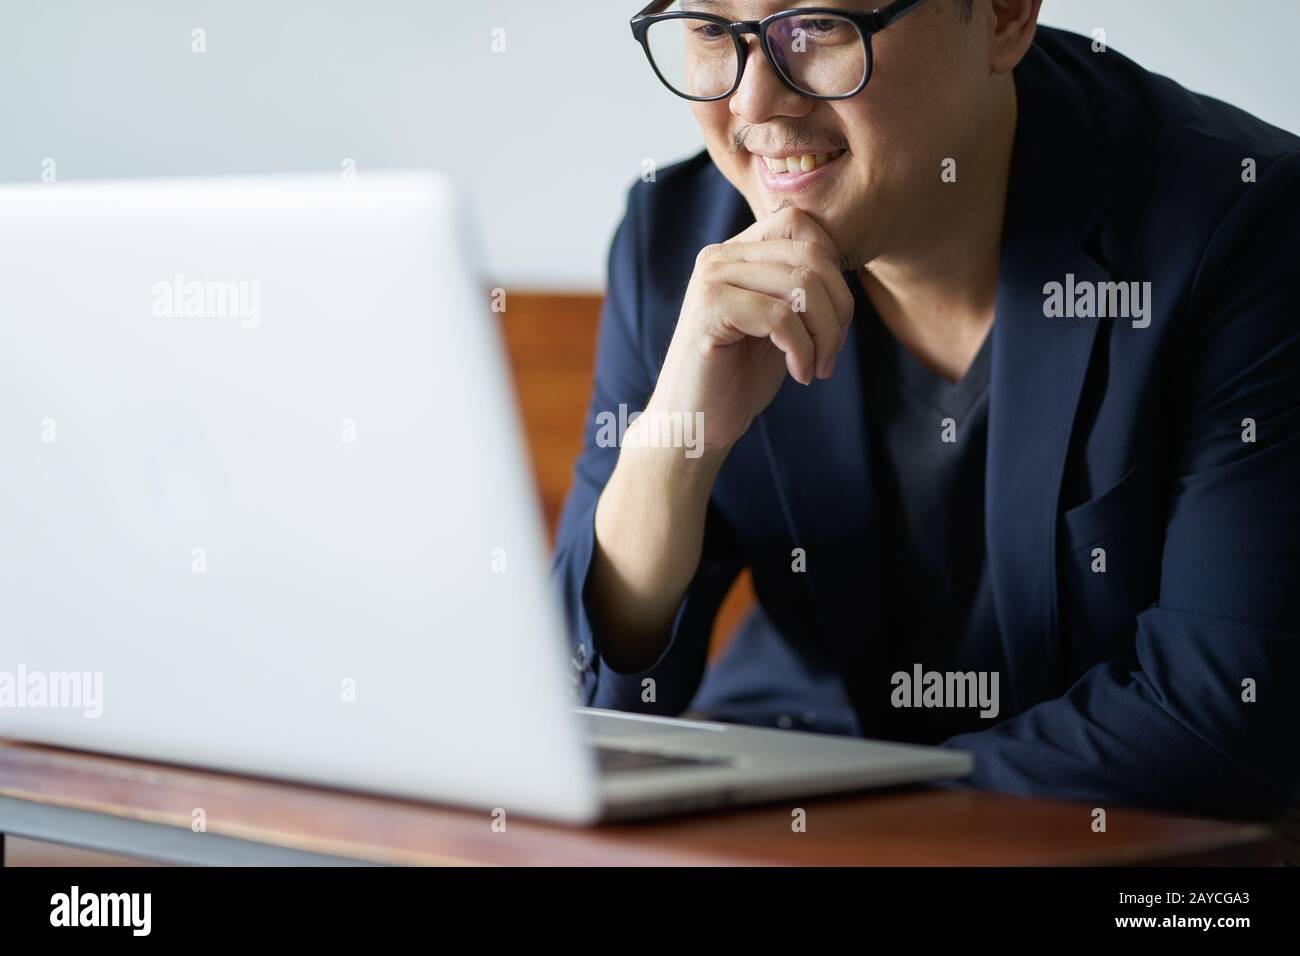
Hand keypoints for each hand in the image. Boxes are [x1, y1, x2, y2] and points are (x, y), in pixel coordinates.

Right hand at [646, 207, 854, 456]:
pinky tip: (799, 375)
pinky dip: (802, 350)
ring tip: (817, 367)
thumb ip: (803, 288)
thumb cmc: (740, 376)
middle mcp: (719, 256)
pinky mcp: (709, 309)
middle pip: (810, 254)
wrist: (695, 424)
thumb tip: (845, 268)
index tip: (835, 323)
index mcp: (736, 252)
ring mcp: (712, 279)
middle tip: (831, 352)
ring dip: (825, 334)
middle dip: (838, 308)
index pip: (802, 225)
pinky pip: (781, 317)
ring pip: (802, 285)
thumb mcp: (781, 323)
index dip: (834, 272)